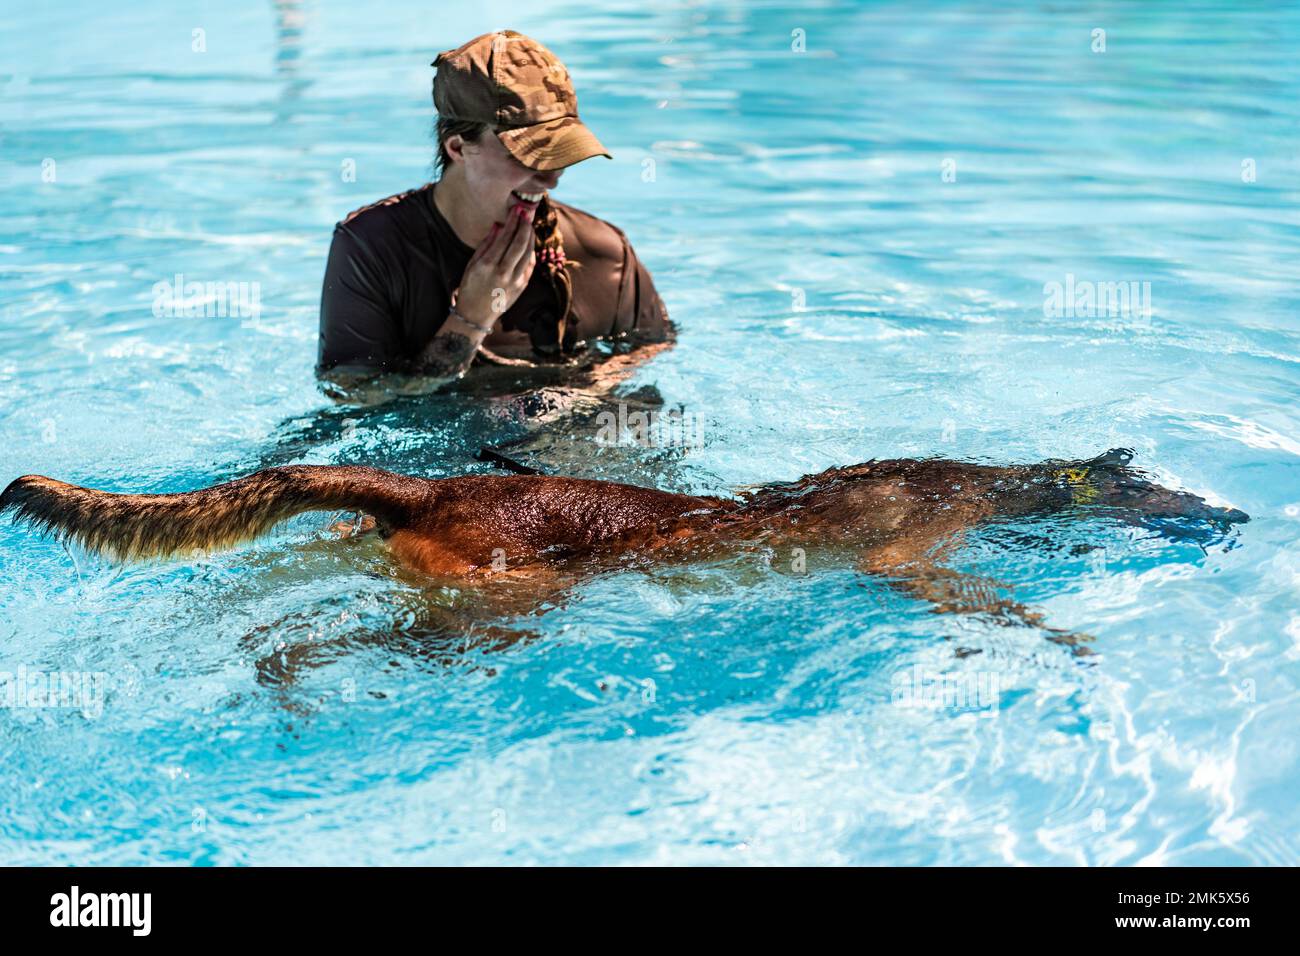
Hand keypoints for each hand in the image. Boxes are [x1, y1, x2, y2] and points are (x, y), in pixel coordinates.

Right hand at [454, 203, 536, 327]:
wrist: (476, 316)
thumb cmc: (470, 287)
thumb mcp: (472, 264)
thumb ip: (486, 244)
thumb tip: (499, 226)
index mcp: (488, 266)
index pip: (505, 238)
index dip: (512, 222)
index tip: (516, 210)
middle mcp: (503, 273)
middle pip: (520, 244)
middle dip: (524, 225)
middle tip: (526, 213)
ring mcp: (515, 281)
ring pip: (528, 253)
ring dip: (530, 237)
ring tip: (528, 224)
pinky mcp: (522, 286)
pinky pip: (530, 264)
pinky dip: (531, 251)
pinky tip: (528, 242)